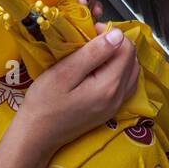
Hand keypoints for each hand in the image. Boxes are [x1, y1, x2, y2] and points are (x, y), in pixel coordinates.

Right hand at [16, 27, 140, 153]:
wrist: (36, 135)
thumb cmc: (44, 103)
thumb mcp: (65, 73)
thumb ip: (93, 53)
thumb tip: (117, 35)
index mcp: (108, 86)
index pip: (126, 48)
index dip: (111, 34)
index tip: (91, 32)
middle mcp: (118, 97)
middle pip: (131, 58)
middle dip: (116, 43)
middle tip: (92, 40)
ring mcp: (116, 105)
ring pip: (131, 70)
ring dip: (119, 56)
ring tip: (97, 52)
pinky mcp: (110, 109)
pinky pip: (126, 83)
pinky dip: (119, 70)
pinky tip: (102, 68)